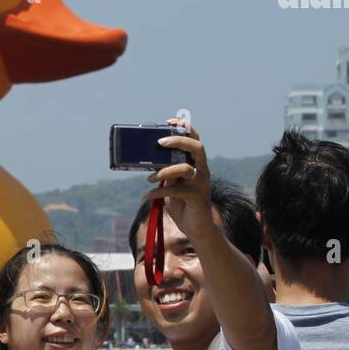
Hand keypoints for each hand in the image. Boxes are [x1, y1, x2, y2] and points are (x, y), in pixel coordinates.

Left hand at [141, 117, 214, 241]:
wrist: (197, 228)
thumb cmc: (183, 204)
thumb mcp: (172, 184)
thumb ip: (166, 172)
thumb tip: (149, 161)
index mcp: (196, 163)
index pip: (195, 139)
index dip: (185, 128)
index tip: (170, 121)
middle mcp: (202, 170)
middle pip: (197, 147)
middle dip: (179, 141)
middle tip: (160, 142)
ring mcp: (202, 183)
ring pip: (185, 169)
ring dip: (164, 171)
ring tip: (149, 178)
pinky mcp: (197, 197)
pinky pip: (176, 190)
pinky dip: (158, 192)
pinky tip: (146, 196)